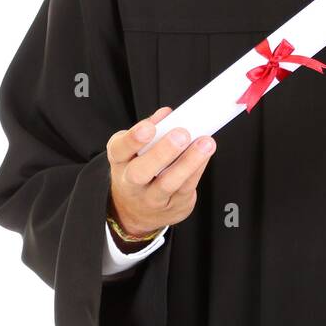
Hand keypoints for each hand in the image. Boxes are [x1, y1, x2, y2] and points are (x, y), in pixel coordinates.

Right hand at [107, 107, 214, 236]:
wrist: (136, 212)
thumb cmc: (139, 169)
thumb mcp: (135, 149)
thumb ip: (151, 129)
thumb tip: (167, 114)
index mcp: (120, 162)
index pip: (119, 150)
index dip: (132, 140)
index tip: (148, 128)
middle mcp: (131, 184)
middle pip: (140, 172)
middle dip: (162, 152)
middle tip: (182, 134)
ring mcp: (151, 199)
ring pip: (168, 184)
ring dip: (190, 162)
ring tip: (206, 143)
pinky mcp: (173, 206)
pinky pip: (187, 187)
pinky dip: (198, 168)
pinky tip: (206, 153)